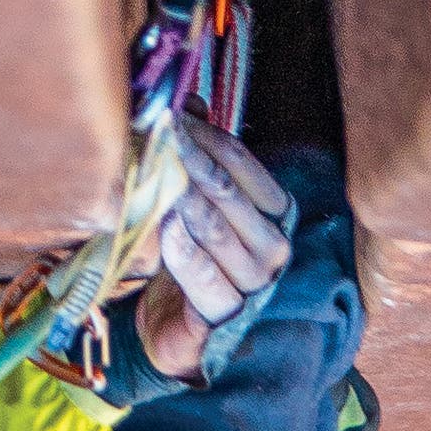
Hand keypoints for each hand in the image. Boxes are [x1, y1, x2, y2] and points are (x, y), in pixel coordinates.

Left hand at [134, 116, 295, 380]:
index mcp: (272, 214)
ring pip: (217, 230)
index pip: (243, 164)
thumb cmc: (190, 259)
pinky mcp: (225, 314)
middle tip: (159, 136)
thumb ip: (199, 155)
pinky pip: (205, 275)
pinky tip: (165, 228)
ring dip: (184, 199)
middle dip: (191, 160)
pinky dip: (183, 250)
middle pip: (229, 193)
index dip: (207, 136)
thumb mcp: (194, 203)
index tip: (172, 116)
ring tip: (158, 175)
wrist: (175, 329)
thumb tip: (190, 102)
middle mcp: (272, 247)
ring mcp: (252, 283)